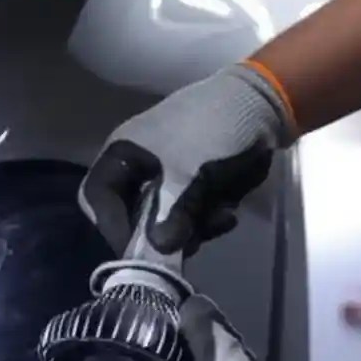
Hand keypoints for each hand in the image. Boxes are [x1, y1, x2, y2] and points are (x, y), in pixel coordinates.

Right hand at [77, 61, 295, 257]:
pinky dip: (207, 223)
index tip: (136, 251)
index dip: (111, 226)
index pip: (97, 197)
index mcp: (124, 155)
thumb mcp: (190, 171)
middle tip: (186, 243)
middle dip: (159, 235)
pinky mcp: (192, 194)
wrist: (263, 108)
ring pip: (164, 227)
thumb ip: (172, 213)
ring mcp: (166, 184)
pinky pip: (189, 223)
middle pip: (130, 218)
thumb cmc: (214, 130)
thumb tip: (160, 249)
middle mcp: (138, 172)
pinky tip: (228, 213)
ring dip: (191, 231)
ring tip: (218, 217)